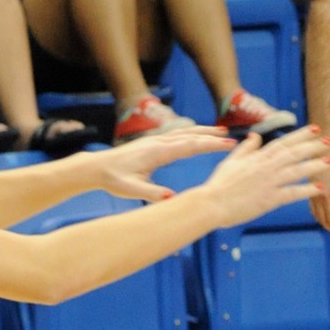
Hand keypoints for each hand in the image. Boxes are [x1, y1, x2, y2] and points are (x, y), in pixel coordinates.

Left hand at [88, 125, 236, 199]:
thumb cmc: (114, 179)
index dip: (210, 145)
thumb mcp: (131, 190)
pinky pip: (177, 134)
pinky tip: (198, 135)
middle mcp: (158, 143)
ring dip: (203, 131)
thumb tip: (170, 198)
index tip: (227, 145)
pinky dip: (192, 133)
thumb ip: (150, 194)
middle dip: (212, 137)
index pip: (189, 146)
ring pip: (184, 132)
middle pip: (190, 135)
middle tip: (232, 139)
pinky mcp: (153, 143)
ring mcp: (156, 141)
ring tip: (221, 133)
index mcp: (157, 152)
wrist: (97, 167)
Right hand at [201, 125, 329, 228]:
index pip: (283, 142)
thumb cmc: (219, 184)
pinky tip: (319, 188)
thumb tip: (256, 136)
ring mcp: (268, 182)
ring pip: (296, 170)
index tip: (315, 129)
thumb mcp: (231, 161)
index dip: (301, 135)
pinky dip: (305, 190)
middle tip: (329, 141)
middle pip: (293, 153)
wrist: (211, 204)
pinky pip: (291, 193)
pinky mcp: (269, 199)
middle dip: (313, 146)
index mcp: (257, 157)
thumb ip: (246, 148)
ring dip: (315, 165)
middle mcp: (265, 167)